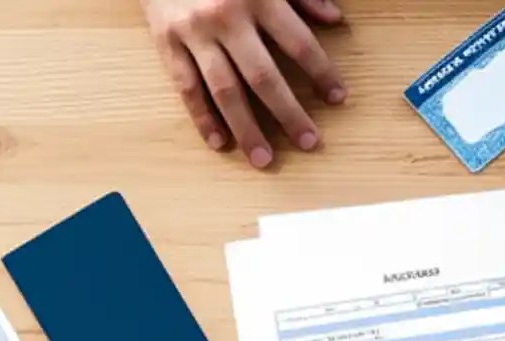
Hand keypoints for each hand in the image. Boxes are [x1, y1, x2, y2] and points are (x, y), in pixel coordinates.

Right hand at [141, 0, 346, 168]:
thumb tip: (333, 18)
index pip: (299, 43)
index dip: (321, 72)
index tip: (338, 98)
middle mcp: (227, 18)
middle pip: (264, 76)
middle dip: (289, 113)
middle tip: (309, 142)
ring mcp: (195, 32)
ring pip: (225, 90)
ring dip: (246, 128)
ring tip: (263, 158)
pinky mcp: (166, 41)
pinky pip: (186, 87)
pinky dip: (203, 117)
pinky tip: (220, 142)